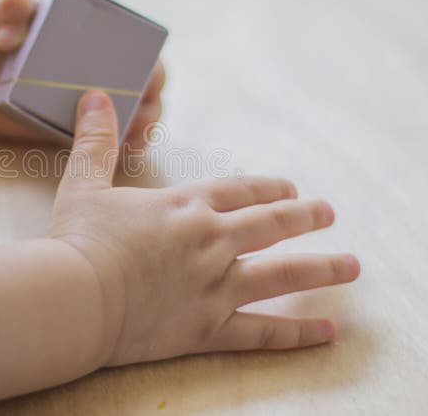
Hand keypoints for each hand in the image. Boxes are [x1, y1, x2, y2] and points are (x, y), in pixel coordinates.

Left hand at [0, 0, 164, 146]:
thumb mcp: (1, 9)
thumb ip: (8, 5)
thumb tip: (9, 35)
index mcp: (100, 38)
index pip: (141, 53)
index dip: (152, 70)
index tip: (149, 82)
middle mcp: (104, 72)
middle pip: (144, 93)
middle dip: (148, 108)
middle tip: (137, 120)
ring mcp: (91, 105)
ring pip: (130, 121)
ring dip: (138, 132)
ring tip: (129, 142)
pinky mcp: (74, 131)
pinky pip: (104, 145)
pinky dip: (115, 151)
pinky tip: (116, 156)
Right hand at [49, 91, 359, 366]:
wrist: (74, 298)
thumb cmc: (77, 241)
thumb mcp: (83, 183)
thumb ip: (95, 140)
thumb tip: (94, 94)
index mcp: (185, 207)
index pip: (240, 191)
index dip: (269, 187)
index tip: (291, 186)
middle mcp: (211, 242)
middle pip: (271, 224)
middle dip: (304, 216)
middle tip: (330, 213)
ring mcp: (215, 287)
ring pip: (282, 275)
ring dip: (321, 269)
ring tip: (352, 266)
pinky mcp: (208, 329)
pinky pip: (263, 332)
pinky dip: (297, 333)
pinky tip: (327, 333)